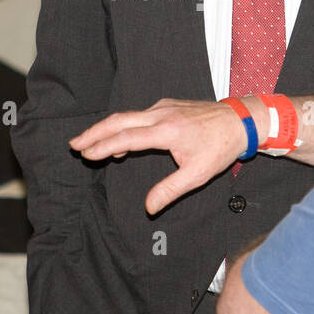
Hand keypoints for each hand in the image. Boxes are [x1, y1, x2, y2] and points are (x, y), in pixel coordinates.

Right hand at [70, 98, 246, 214]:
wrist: (239, 121)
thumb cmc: (220, 147)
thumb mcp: (197, 174)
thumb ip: (170, 190)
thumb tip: (149, 208)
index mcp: (167, 130)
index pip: (127, 138)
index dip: (103, 146)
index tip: (86, 153)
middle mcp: (161, 114)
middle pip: (119, 121)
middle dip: (94, 133)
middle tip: (74, 144)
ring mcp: (163, 107)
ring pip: (127, 117)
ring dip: (108, 131)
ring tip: (91, 147)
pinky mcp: (167, 106)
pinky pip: (139, 115)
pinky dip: (124, 127)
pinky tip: (122, 142)